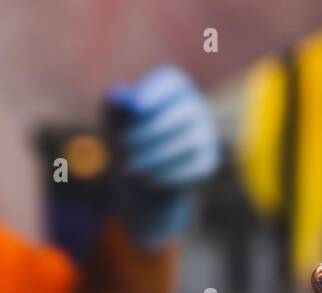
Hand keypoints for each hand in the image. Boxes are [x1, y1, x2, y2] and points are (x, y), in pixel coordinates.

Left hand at [106, 65, 218, 248]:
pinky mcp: (208, 162)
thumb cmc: (125, 135)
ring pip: (183, 146)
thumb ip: (112, 104)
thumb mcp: (113, 118)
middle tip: (122, 148)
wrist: (142, 172)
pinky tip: (147, 179)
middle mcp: (195, 107)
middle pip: (178, 115)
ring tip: (128, 169)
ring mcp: (206, 135)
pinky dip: (165, 176)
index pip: (170, 84)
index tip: (136, 108)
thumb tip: (120, 100)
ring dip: (151, 159)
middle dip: (146, 133)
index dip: (155, 94)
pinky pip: (190, 169)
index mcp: (173, 87)